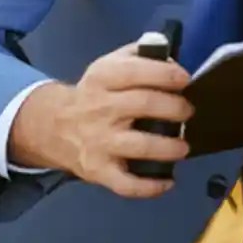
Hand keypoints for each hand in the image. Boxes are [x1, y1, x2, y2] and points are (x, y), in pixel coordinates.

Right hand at [9, 42, 193, 197]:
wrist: (54, 126)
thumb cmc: (96, 92)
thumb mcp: (110, 64)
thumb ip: (141, 55)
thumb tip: (172, 58)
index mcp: (103, 78)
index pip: (136, 71)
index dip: (167, 74)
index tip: (185, 80)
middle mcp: (100, 109)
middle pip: (144, 105)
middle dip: (175, 108)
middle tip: (188, 112)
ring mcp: (99, 142)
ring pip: (140, 146)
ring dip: (169, 147)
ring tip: (184, 147)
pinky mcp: (98, 170)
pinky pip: (125, 184)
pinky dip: (150, 187)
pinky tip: (168, 182)